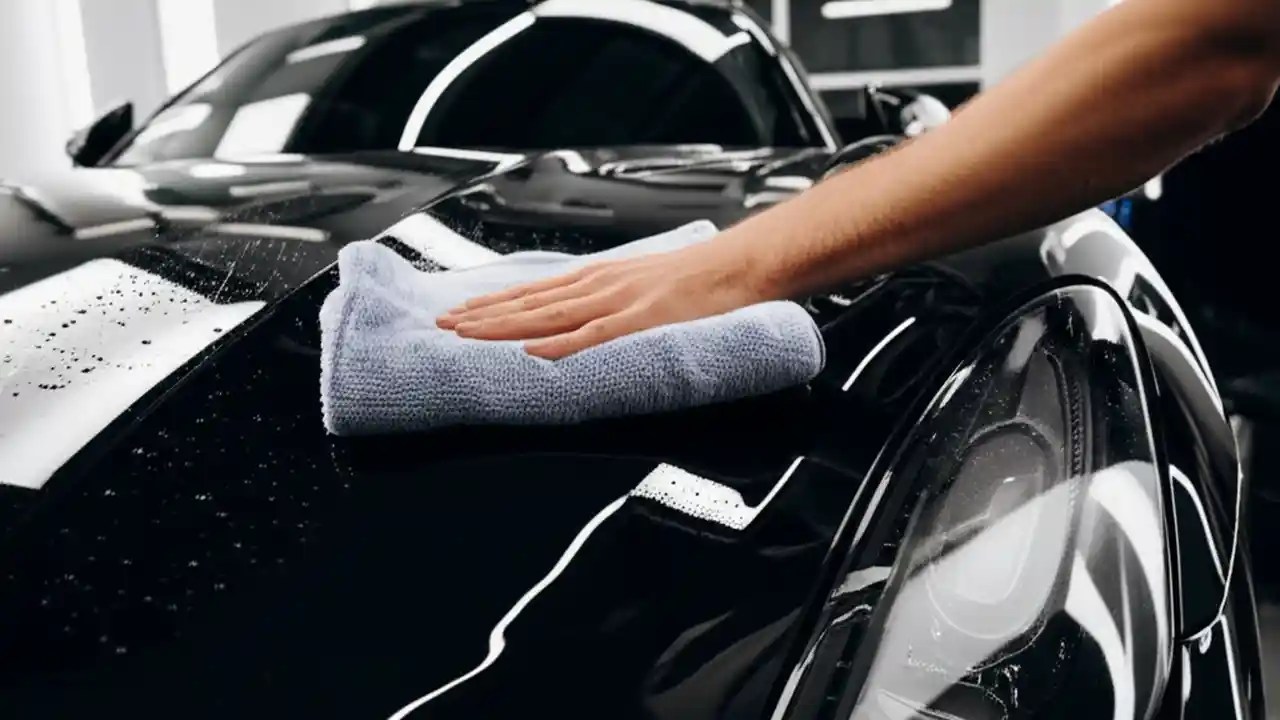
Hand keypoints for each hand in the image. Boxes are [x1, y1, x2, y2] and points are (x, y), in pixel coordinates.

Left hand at [436, 241, 769, 358]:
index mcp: (601, 279)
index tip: (460, 312)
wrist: (742, 264)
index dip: (495, 303)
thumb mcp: (645, 283)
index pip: (536, 292)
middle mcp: (601, 285)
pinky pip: (596, 335)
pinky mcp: (644, 320)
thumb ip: (613, 299)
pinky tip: (533, 352)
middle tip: (442, 324)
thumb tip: (583, 316)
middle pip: (531, 303)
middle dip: (484, 314)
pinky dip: (562, 344)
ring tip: (467, 334)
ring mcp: (621, 301)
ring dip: (505, 326)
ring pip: (550, 316)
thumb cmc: (701, 277)